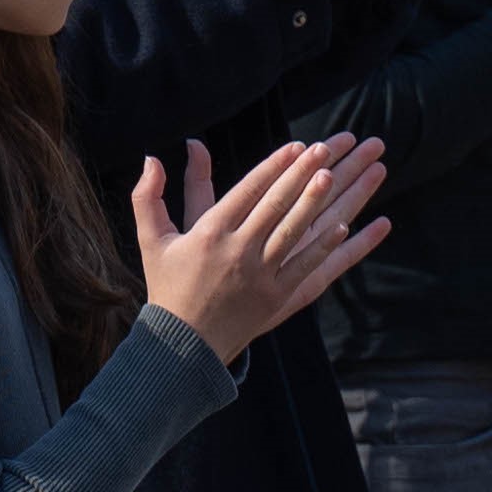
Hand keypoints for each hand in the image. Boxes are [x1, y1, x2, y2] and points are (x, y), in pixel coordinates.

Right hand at [129, 134, 391, 355]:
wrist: (182, 345)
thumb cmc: (167, 287)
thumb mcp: (151, 240)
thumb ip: (147, 197)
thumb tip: (151, 158)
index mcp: (209, 233)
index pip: (248, 190)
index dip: (274, 166)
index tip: (295, 146)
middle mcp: (237, 251)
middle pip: (275, 204)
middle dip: (300, 174)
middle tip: (322, 149)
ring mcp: (259, 275)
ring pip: (293, 231)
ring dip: (314, 202)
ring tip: (332, 175)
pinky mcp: (276, 298)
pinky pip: (305, 267)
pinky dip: (324, 247)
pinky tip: (344, 226)